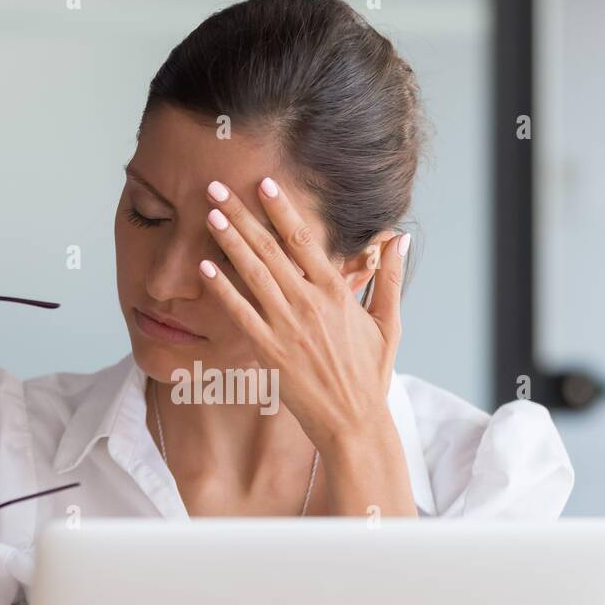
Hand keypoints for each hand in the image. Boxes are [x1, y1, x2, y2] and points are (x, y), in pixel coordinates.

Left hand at [198, 177, 409, 451]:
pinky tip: (205, 266)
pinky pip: (240, 312)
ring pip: (252, 273)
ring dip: (229, 240)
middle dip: (242, 214)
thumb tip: (399, 237)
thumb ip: (389, 276)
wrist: (353, 421)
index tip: (263, 183)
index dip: (281, 209)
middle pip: (270, 248)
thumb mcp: (388, 322)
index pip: (304, 239)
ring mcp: (287, 326)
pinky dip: (222, 288)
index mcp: (338, 291)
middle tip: (217, 187)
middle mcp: (310, 303)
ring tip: (209, 213)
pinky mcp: (268, 351)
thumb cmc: (370, 374)